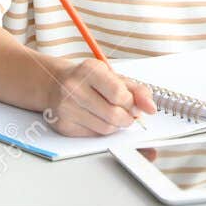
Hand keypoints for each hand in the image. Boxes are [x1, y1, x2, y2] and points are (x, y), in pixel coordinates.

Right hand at [42, 58, 157, 136]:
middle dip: (127, 117)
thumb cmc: (88, 79)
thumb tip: (151, 108)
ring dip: (116, 125)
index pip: (119, 94)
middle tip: (127, 113)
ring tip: (111, 113)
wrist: (55, 83)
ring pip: (106, 128)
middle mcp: (73, 88)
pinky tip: (96, 118)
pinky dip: (102, 130)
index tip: (133, 104)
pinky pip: (94, 136)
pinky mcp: (63, 125)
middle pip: (113, 115)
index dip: (131, 103)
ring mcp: (65, 108)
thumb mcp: (113, 76)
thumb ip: (137, 90)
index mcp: (89, 70)